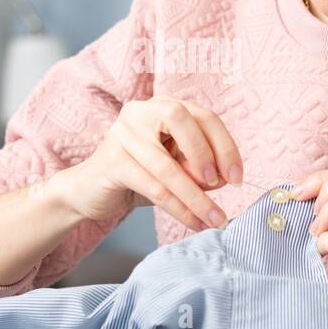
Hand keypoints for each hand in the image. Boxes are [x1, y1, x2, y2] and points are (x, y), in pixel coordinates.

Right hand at [55, 96, 243, 231]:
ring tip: (214, 218)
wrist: (89, 192)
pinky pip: (153, 186)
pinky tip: (193, 221)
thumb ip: (200, 169)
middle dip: (207, 153)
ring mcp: (122, 133)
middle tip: (220, 185)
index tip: (238, 177)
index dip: (225, 146)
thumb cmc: (139, 177)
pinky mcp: (112, 161)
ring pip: (167, 164)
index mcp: (162, 107)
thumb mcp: (176, 170)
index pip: (203, 116)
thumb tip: (225, 179)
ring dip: (195, 196)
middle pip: (182, 119)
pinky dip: (178, 207)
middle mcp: (140, 111)